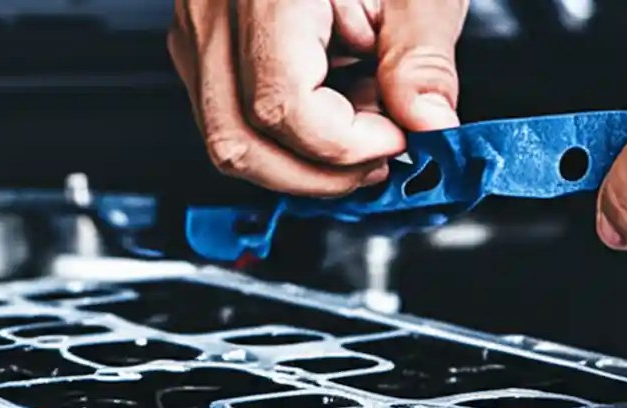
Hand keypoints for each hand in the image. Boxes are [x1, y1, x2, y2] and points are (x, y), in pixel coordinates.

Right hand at [167, 0, 467, 196]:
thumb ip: (422, 61)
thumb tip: (430, 128)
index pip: (282, 107)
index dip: (344, 146)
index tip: (397, 140)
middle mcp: (213, 5)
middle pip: (237, 139)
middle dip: (318, 173)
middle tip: (379, 160)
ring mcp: (196, 21)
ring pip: (225, 134)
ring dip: (300, 156)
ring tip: (361, 125)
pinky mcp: (201, 32)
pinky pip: (226, 105)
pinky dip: (284, 128)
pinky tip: (334, 101)